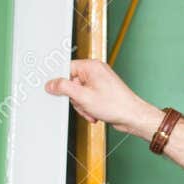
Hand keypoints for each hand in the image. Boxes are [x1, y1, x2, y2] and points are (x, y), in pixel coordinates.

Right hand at [45, 59, 161, 137]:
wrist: (132, 116)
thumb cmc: (116, 105)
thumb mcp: (83, 96)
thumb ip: (64, 88)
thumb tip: (51, 84)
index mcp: (91, 66)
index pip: (66, 68)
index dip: (60, 81)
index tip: (56, 90)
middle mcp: (95, 71)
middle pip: (72, 83)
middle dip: (76, 99)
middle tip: (83, 104)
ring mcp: (99, 82)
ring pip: (79, 93)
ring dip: (82, 106)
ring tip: (92, 110)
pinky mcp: (102, 92)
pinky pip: (87, 98)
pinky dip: (88, 107)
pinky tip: (95, 113)